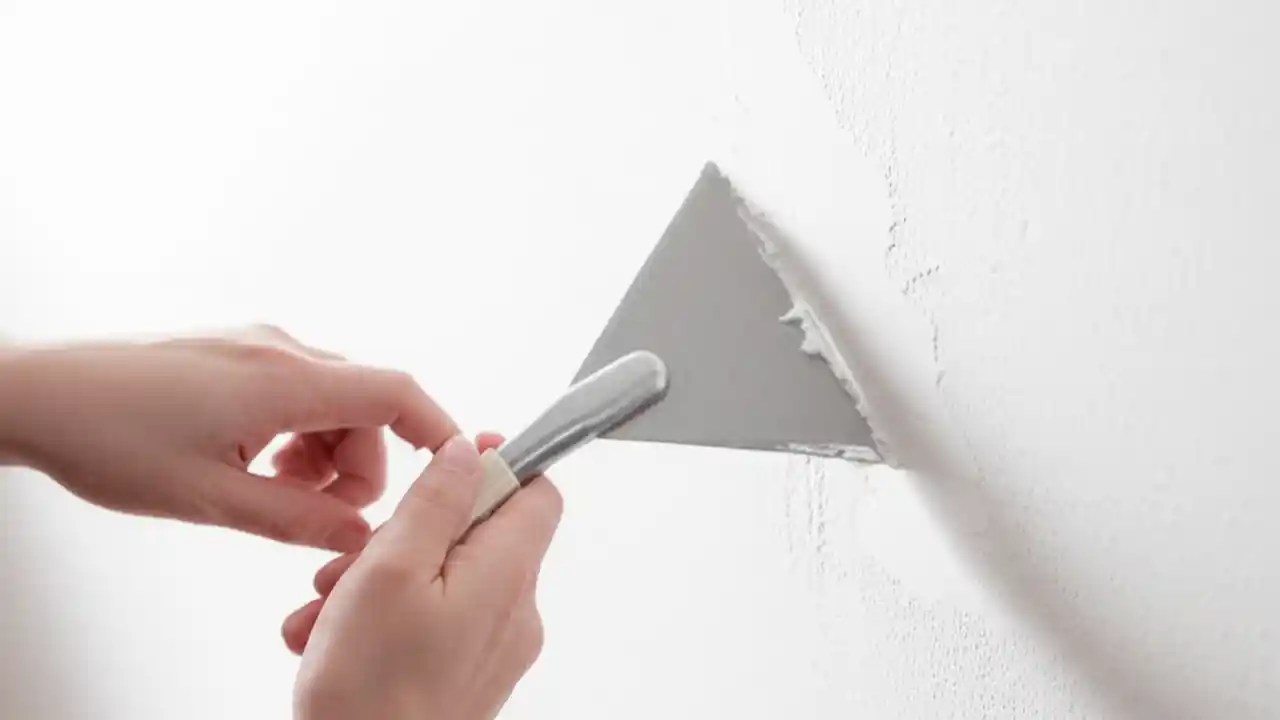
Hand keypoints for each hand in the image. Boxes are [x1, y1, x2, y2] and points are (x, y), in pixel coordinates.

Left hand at [0, 325, 456, 550]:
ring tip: (274, 492)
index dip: (437, 431)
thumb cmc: (107, 437)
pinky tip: (254, 464)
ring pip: (334, 402)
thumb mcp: (212, 498)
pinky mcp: (238, 352)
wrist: (36, 394)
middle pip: (368, 405)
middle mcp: (280, 349)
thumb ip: (299, 520)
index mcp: (283, 380)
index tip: (455, 470)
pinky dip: (297, 435)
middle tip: (321, 516)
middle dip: (362, 466)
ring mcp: (258, 345)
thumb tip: (359, 536)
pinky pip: (299, 392)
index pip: (395, 393)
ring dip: (326, 454)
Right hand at [292, 435, 561, 719]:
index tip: (445, 465)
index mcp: (506, 575)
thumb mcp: (390, 569)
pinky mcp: (464, 677)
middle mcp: (514, 613)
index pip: (538, 492)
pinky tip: (335, 639)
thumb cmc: (371, 693)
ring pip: (442, 578)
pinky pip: (432, 623)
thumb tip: (467, 452)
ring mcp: (491, 649)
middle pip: (476, 534)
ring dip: (379, 581)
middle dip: (405, 536)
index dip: (495, 466)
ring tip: (330, 612)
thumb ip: (435, 500)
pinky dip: (384, 620)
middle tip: (354, 564)